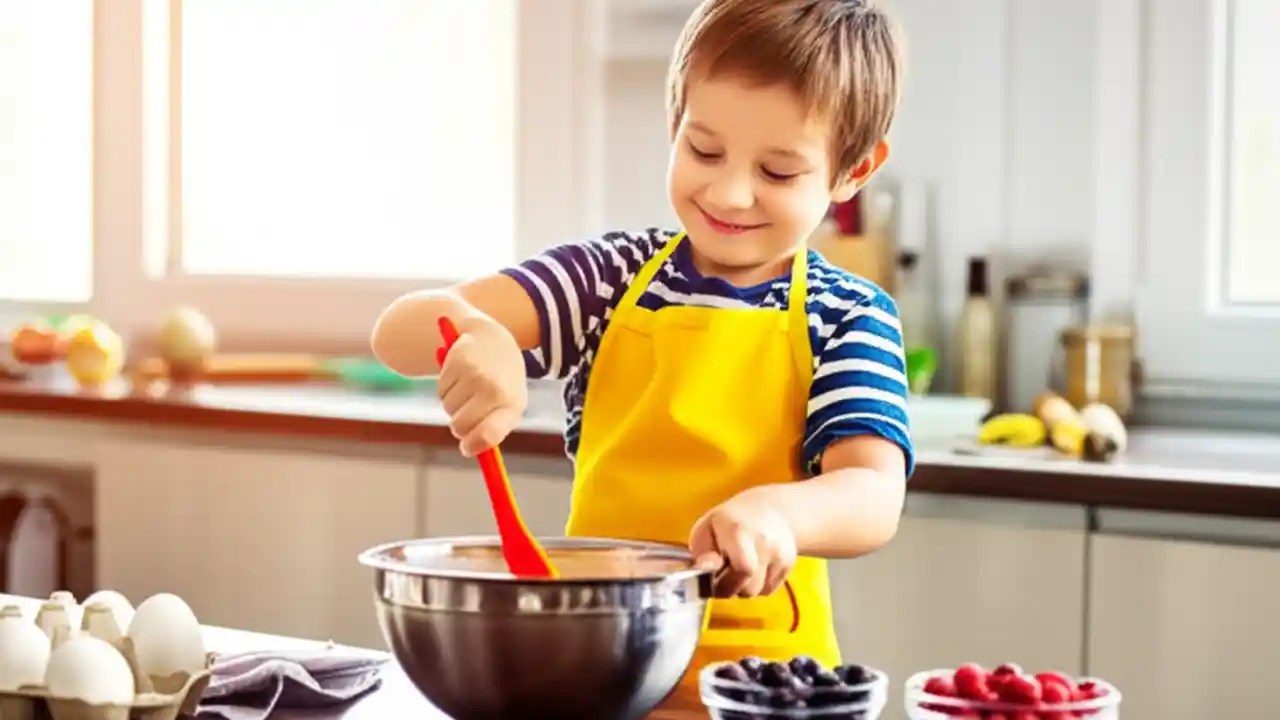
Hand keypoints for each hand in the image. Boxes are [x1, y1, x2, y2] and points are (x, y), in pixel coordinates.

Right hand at [437, 314, 527, 457]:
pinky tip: (460, 375)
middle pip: (460, 426)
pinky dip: (446, 388)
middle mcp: (495, 389)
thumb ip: (493, 429)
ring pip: (448, 408)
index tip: (465, 448)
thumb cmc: (502, 380)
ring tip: (469, 387)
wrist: (495, 338)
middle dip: (459, 426)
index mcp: (512, 404)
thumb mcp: (508, 404)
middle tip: (467, 413)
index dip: (472, 446)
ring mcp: (475, 375)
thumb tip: (469, 450)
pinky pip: (440, 391)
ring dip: (453, 404)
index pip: (488, 435)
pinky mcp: (458, 362)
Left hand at [689, 486, 796, 598]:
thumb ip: (701, 552)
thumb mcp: (706, 528)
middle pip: (750, 588)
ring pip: (759, 591)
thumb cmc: (730, 521)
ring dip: (746, 587)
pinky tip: (754, 567)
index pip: (742, 569)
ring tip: (739, 568)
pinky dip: (758, 585)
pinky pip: (770, 589)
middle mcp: (764, 541)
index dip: (725, 584)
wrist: (769, 508)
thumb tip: (703, 568)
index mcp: (738, 530)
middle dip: (733, 588)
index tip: (714, 579)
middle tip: (725, 574)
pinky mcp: (789, 563)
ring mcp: (780, 552)